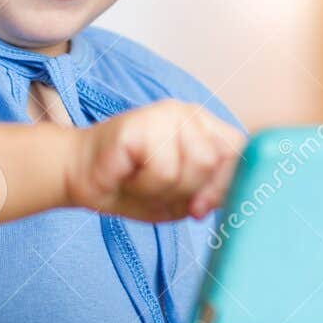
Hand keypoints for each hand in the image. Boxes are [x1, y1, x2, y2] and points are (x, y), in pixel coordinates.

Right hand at [63, 99, 244, 222]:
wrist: (79, 177)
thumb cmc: (131, 186)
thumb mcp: (182, 197)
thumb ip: (213, 192)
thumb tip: (241, 194)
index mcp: (207, 129)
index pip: (242, 154)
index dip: (226, 185)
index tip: (199, 208)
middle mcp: (191, 115)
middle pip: (216, 163)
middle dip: (188, 190)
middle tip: (157, 189)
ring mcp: (167, 114)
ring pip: (194, 166)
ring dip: (164, 189)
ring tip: (142, 180)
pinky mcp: (142, 122)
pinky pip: (164, 169)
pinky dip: (145, 185)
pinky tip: (128, 173)